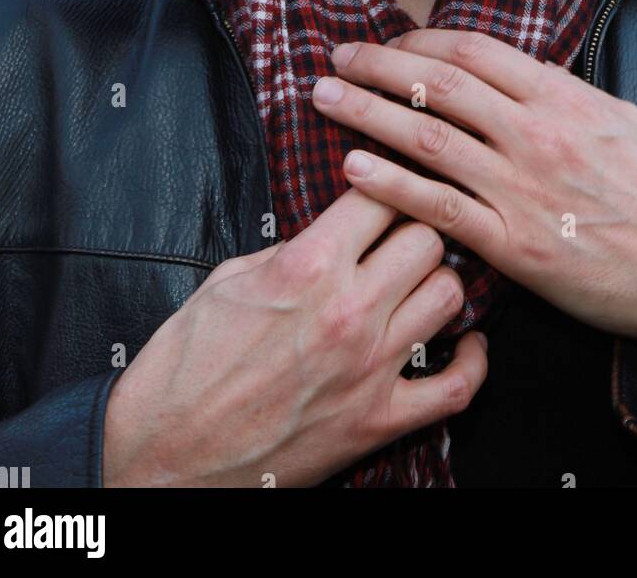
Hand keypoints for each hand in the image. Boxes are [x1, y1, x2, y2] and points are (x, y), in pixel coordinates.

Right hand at [102, 187, 487, 486]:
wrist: (165, 454)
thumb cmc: (185, 364)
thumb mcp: (228, 280)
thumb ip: (290, 249)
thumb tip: (329, 233)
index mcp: (306, 266)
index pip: (380, 195)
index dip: (385, 182)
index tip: (387, 183)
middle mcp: (347, 310)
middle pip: (427, 239)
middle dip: (415, 231)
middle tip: (400, 238)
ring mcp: (369, 368)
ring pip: (449, 297)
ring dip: (437, 285)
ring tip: (420, 285)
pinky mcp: (378, 422)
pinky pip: (457, 388)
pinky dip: (472, 364)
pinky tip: (466, 346)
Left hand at [312, 30, 636, 371]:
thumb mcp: (619, 119)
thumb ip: (561, 94)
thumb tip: (513, 73)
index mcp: (563, 96)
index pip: (473, 51)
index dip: (419, 41)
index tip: (388, 41)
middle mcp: (537, 134)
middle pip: (438, 85)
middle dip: (378, 65)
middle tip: (337, 58)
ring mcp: (522, 189)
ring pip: (427, 138)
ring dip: (367, 113)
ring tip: (326, 98)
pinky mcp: (515, 245)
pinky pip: (439, 207)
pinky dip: (390, 184)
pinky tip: (352, 167)